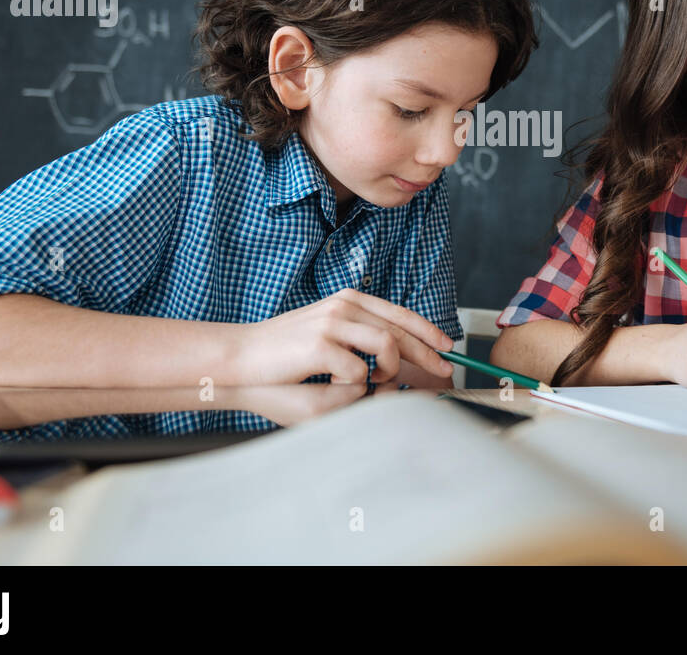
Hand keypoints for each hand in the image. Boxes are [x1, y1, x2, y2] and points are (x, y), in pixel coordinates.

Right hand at [236, 289, 454, 384]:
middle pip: (400, 329)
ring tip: (374, 382)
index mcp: (347, 301)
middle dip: (427, 353)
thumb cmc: (282, 357)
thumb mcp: (328, 341)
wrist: (239, 358)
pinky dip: (353, 386)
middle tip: (444, 370)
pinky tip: (334, 385)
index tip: (447, 345)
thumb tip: (397, 362)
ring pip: (386, 346)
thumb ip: (360, 344)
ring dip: (387, 371)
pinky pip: (357, 372)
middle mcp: (343, 306)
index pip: (398, 313)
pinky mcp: (320, 344)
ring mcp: (332, 322)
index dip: (427, 330)